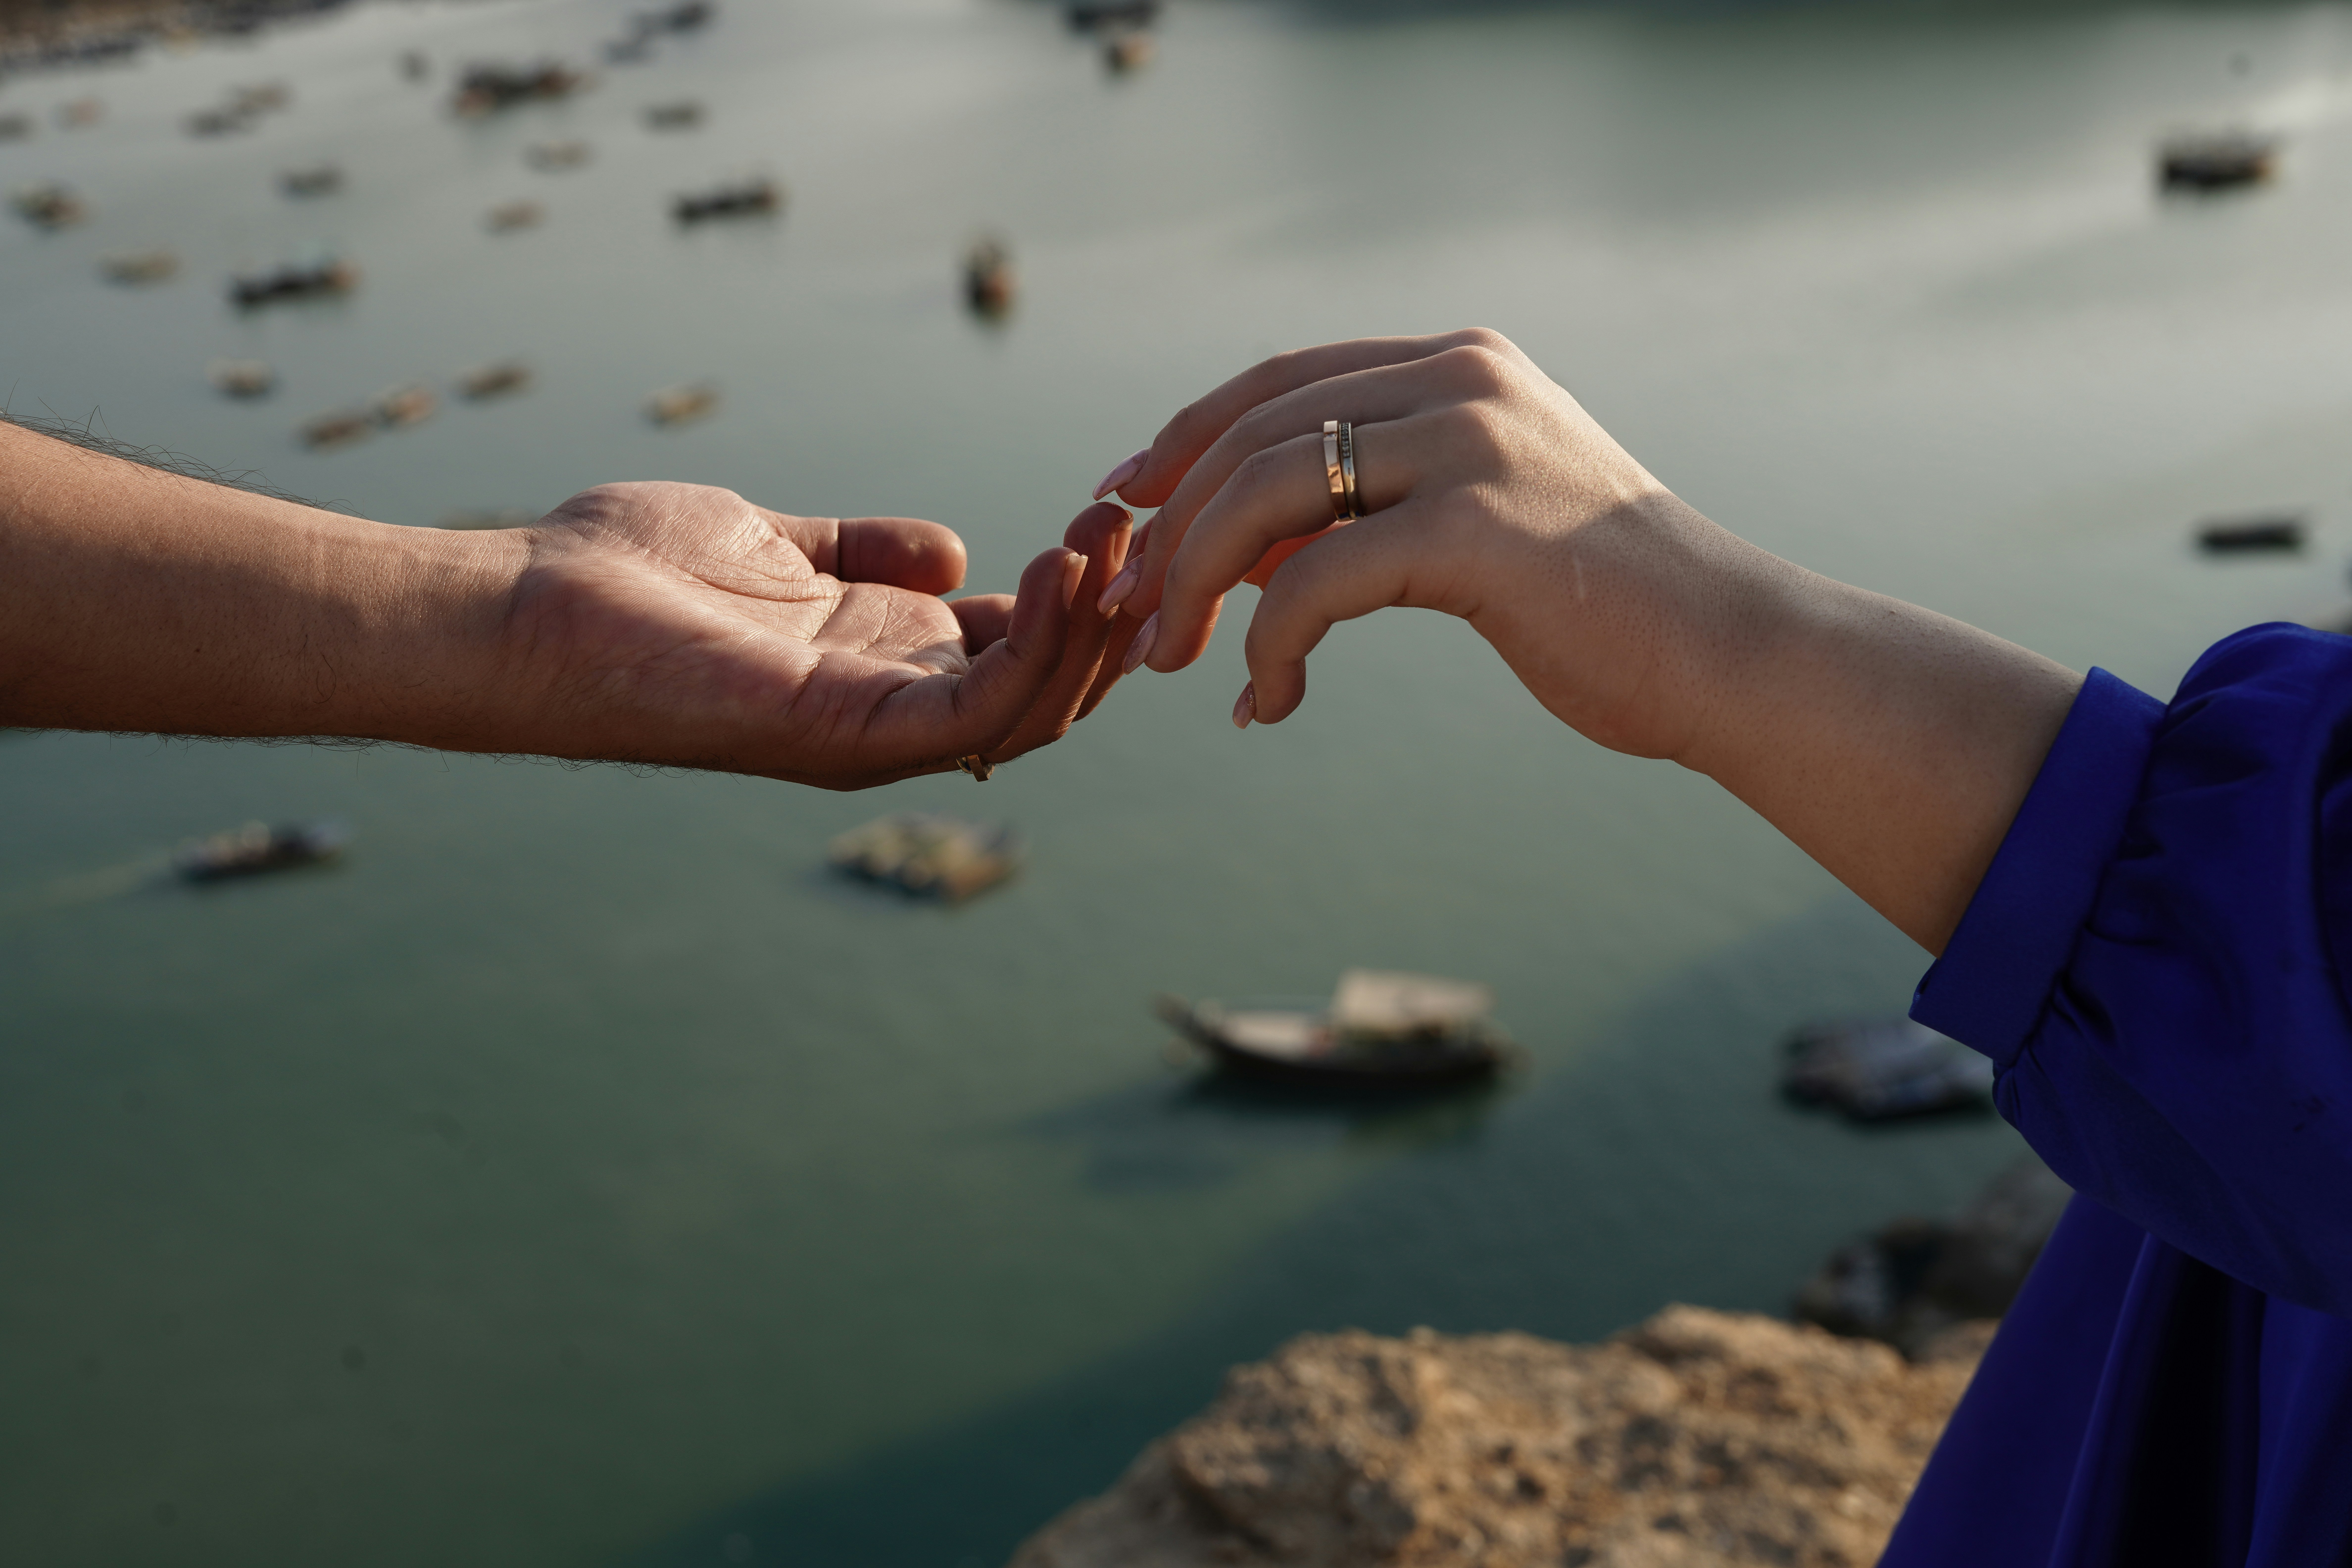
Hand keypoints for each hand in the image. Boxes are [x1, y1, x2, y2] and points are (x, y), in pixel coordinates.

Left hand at [505, 483, 1138, 787]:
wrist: (529, 605)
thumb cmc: (626, 572)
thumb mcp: (773, 541)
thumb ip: (861, 550)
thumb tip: (953, 549)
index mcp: (877, 662)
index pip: (1012, 649)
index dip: (1072, 594)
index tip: (1104, 520)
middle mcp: (886, 706)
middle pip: (1041, 688)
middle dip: (1100, 614)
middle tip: (1127, 528)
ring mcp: (871, 728)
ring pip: (1027, 709)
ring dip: (1082, 628)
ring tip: (1103, 542)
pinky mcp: (848, 732)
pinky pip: (975, 709)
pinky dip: (1030, 648)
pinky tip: (1048, 573)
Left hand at [1088, 330, 2082, 951]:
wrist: (1727, 652)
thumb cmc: (1601, 606)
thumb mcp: (1470, 524)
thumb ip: (1372, 504)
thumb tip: (1245, 542)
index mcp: (1462, 364)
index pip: (1279, 379)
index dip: (1186, 438)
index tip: (1124, 502)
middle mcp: (1463, 380)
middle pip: (1255, 434)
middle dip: (1173, 526)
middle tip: (1136, 614)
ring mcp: (1471, 446)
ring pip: (1266, 497)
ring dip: (1196, 585)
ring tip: (1173, 661)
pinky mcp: (1473, 530)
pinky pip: (1315, 581)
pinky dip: (1270, 647)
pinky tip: (1268, 703)